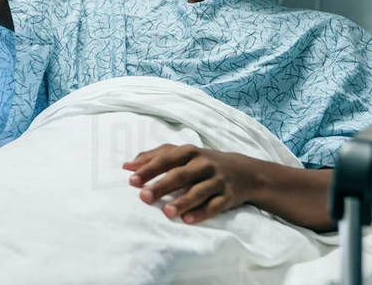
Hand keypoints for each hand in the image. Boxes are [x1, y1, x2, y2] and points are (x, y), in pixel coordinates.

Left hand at [122, 144, 261, 224]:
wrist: (244, 172)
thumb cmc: (201, 162)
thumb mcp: (182, 154)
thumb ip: (154, 157)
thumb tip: (127, 166)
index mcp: (189, 152)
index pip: (166, 159)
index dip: (149, 169)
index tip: (132, 180)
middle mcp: (203, 164)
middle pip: (180, 175)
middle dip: (161, 186)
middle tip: (144, 197)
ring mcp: (217, 180)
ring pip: (198, 192)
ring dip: (182, 202)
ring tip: (166, 212)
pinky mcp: (229, 196)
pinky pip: (215, 206)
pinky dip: (202, 212)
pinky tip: (187, 220)